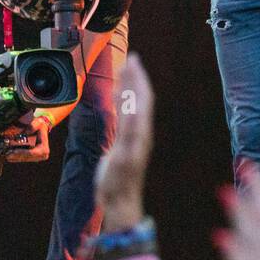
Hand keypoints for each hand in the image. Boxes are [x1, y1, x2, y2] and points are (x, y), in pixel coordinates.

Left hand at [2, 118, 49, 162]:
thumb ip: (33, 126)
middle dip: (15, 156)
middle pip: (26, 157)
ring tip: (5, 154)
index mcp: (44, 149)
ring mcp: (37, 158)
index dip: (22, 152)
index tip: (13, 151)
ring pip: (23, 159)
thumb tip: (26, 132)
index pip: (31, 153)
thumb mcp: (38, 123)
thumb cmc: (39, 126)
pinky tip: (8, 156)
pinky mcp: (32, 159)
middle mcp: (42, 156)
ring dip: (14, 157)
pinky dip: (15, 158)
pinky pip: (22, 159)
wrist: (41, 129)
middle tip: (6, 154)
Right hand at [94, 53, 153, 227]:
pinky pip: (125, 115)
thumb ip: (128, 135)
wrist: (119, 200)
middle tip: (130, 59)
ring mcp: (133, 136)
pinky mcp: (125, 142)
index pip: (142, 98)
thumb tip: (134, 111)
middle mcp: (139, 130)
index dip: (138, 78)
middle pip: (139, 98)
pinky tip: (117, 97)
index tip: (133, 60)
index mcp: (140, 131)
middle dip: (135, 78)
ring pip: (132, 105)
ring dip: (129, 87)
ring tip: (124, 71)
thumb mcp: (123, 158)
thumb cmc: (118, 181)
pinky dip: (121, 102)